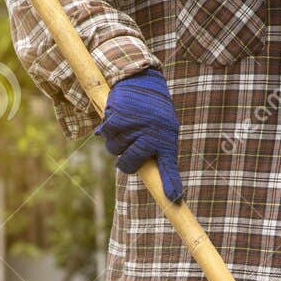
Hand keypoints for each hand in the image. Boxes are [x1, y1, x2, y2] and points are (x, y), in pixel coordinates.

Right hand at [96, 68, 183, 201]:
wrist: (142, 81)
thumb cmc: (154, 114)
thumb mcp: (164, 134)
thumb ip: (163, 161)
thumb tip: (174, 196)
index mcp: (166, 140)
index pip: (169, 167)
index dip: (171, 184)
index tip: (174, 199)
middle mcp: (152, 134)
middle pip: (127, 165)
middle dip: (124, 161)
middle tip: (129, 146)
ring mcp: (135, 126)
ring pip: (114, 150)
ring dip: (115, 141)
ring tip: (126, 126)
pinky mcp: (118, 117)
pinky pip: (106, 134)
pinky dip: (107, 129)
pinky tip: (117, 118)